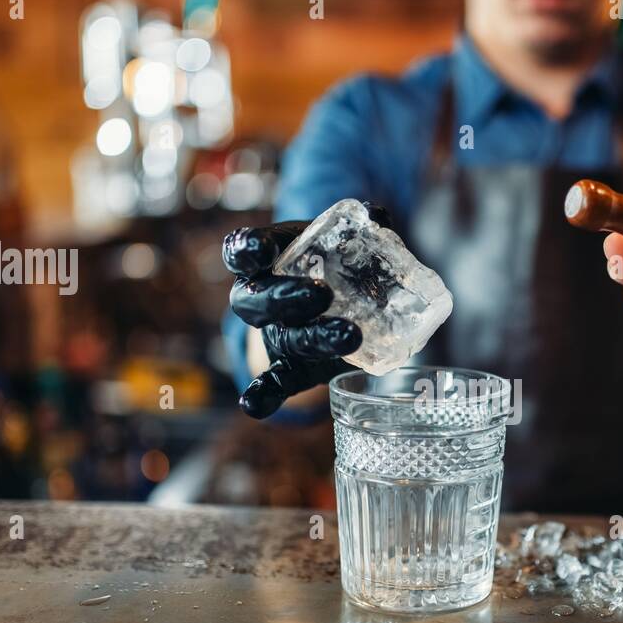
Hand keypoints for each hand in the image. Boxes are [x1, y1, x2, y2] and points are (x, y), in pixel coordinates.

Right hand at [226, 211, 376, 417]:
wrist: (324, 302)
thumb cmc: (327, 263)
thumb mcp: (338, 241)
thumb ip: (360, 226)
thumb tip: (378, 215)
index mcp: (266, 259)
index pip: (244, 251)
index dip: (246, 250)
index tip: (259, 250)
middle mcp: (261, 297)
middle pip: (257, 300)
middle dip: (286, 298)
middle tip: (322, 294)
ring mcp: (275, 334)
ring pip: (282, 338)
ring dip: (311, 338)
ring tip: (349, 335)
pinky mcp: (291, 366)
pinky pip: (274, 383)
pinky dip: (263, 395)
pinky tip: (255, 407)